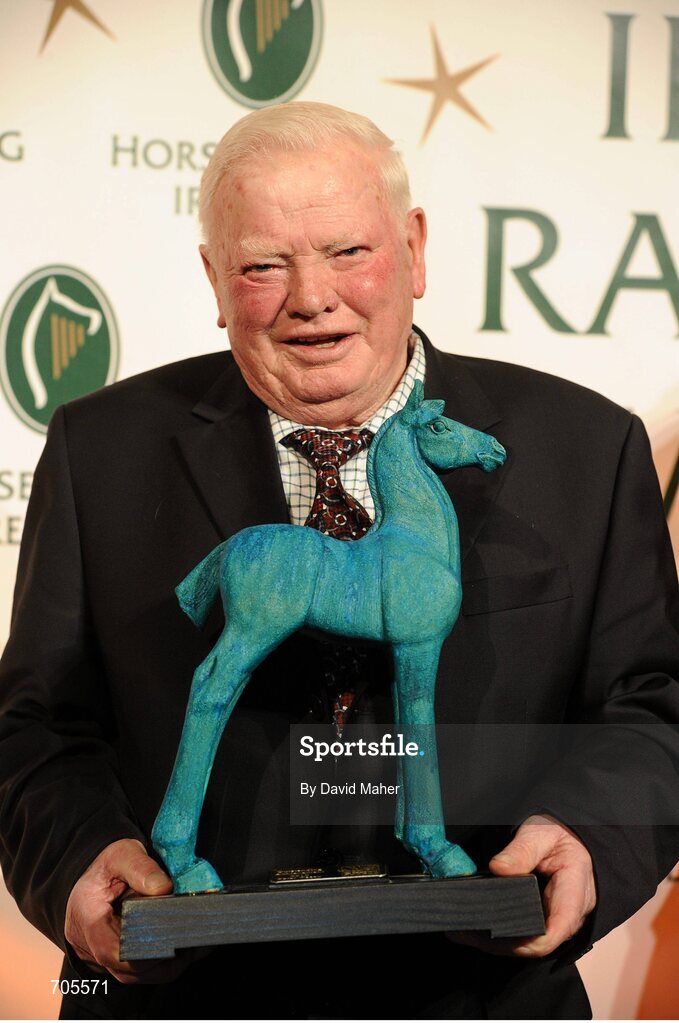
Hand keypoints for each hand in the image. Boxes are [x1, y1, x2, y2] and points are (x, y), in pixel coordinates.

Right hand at [64, 838, 198, 983]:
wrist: (97, 876)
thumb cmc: (108, 866)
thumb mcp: (123, 854)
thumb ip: (141, 868)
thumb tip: (164, 888)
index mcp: (87, 916)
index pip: (110, 949)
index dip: (143, 951)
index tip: (173, 941)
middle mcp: (88, 943)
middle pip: (125, 968)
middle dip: (160, 959)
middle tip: (192, 943)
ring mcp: (98, 957)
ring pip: (133, 975)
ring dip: (164, 966)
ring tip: (193, 947)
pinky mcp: (112, 962)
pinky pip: (136, 972)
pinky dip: (160, 965)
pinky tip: (183, 952)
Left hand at [448, 814, 596, 957]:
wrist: (565, 836)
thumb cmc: (556, 833)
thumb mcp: (540, 834)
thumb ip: (521, 851)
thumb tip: (498, 868)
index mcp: (576, 889)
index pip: (561, 925)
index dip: (534, 940)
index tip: (500, 935)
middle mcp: (572, 912)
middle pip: (541, 940)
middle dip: (505, 942)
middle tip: (469, 930)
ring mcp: (558, 920)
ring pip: (530, 942)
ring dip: (498, 942)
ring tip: (465, 930)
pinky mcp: (545, 921)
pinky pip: (525, 935)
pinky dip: (501, 935)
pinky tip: (475, 929)